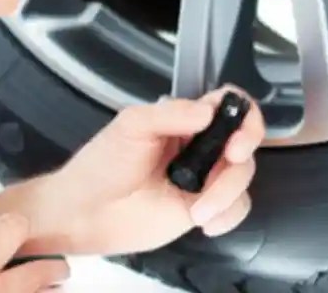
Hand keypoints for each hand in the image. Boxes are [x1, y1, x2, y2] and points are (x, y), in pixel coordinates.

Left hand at [48, 86, 265, 254]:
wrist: (83, 214)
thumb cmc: (100, 165)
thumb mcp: (130, 127)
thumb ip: (171, 114)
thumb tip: (208, 111)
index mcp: (184, 119)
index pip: (227, 105)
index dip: (244, 114)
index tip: (236, 133)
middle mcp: (198, 146)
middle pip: (244, 141)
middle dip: (243, 152)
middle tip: (231, 159)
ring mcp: (202, 179)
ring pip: (242, 177)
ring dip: (228, 192)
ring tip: (199, 210)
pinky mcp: (202, 209)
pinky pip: (235, 208)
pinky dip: (228, 215)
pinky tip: (206, 222)